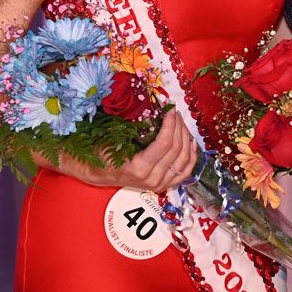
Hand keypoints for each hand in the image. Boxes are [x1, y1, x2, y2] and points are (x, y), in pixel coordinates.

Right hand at [61, 111, 196, 193]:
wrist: (99, 173)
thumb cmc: (104, 153)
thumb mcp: (115, 138)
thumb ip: (135, 126)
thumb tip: (156, 106)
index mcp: (139, 168)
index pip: (164, 143)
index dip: (171, 123)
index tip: (170, 109)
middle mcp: (152, 179)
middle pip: (176, 149)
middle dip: (179, 126)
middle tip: (175, 112)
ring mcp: (160, 184)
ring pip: (184, 160)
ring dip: (186, 138)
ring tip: (181, 123)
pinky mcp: (164, 185)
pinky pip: (185, 172)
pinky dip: (192, 156)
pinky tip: (192, 142)